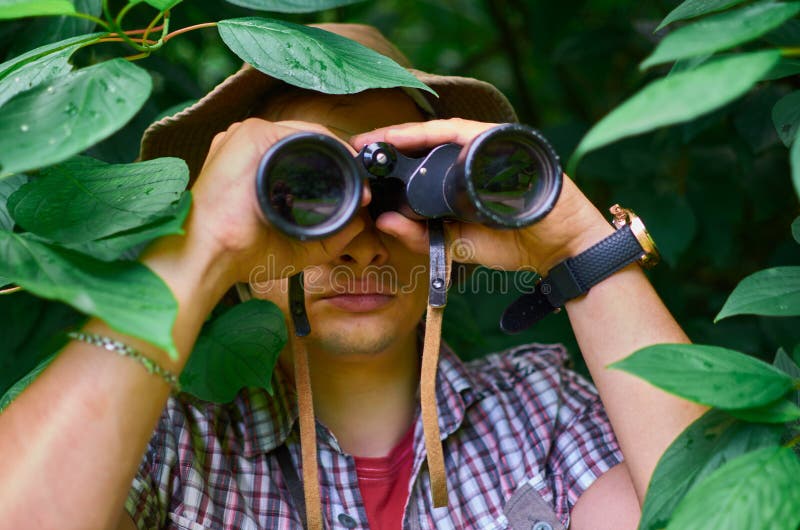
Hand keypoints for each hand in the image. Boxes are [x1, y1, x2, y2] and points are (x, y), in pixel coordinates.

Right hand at [162, 118, 371, 287]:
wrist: (211, 255)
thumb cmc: (243, 253)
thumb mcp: (296, 245)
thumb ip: (329, 235)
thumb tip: (360, 223)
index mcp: (255, 166)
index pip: (304, 155)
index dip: (336, 168)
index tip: (359, 188)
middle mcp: (250, 146)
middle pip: (308, 143)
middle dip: (340, 160)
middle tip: (363, 184)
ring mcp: (248, 136)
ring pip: (307, 135)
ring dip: (337, 153)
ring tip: (357, 175)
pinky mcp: (251, 135)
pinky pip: (301, 133)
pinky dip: (328, 145)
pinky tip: (345, 163)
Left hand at [350, 118, 613, 273]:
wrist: (559, 251)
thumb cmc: (513, 244)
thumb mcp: (456, 244)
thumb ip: (422, 235)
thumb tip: (384, 221)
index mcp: (463, 176)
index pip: (425, 156)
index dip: (394, 153)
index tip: (363, 156)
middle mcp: (477, 157)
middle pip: (432, 139)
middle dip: (395, 139)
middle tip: (363, 143)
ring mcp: (494, 150)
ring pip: (448, 132)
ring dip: (413, 133)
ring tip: (382, 138)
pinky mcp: (510, 148)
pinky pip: (474, 134)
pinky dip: (446, 134)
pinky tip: (419, 136)